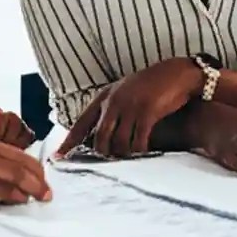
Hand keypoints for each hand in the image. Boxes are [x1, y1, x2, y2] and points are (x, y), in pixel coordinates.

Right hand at [0, 134, 51, 211]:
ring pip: (4, 191)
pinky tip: (1, 204)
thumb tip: (31, 175)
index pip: (21, 158)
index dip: (38, 173)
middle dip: (36, 187)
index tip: (46, 185)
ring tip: (24, 200)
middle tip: (45, 196)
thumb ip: (0, 156)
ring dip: (19, 198)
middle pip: (17, 174)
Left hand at [58, 59, 202, 157]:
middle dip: (103, 154)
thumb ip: (111, 109)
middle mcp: (114, 101)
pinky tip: (143, 153)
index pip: (82, 123)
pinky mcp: (147, 112)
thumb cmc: (151, 85)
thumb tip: (100, 134)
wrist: (178, 73)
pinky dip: (139, 151)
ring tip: (129, 159)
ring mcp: (130, 106)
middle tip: (110, 163)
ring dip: (123, 155)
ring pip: (118, 142)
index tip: (58, 157)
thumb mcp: (125, 91)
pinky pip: (138, 141)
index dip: (69, 141)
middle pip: (99, 137)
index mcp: (105, 96)